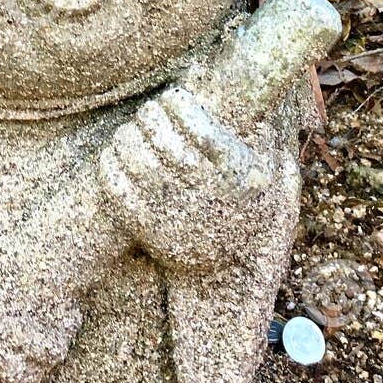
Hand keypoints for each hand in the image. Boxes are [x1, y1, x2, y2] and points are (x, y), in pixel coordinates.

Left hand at [97, 86, 272, 271]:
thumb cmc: (241, 224)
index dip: (180, 105)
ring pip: (138, 159)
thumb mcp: (272, 196)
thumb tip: (273, 136)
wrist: (217, 285)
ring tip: (128, 132)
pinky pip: (116, 187)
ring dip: (127, 137)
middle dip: (150, 117)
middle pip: (165, 142)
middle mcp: (205, 197)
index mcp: (237, 181)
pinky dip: (109, 165)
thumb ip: (273, 162)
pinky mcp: (143, 229)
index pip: (202, 129)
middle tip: (147, 113)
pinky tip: (111, 155)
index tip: (172, 97)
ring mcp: (172, 215)